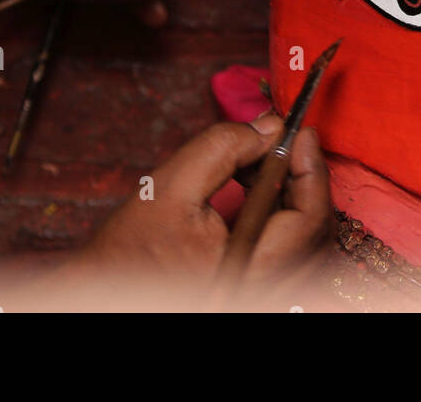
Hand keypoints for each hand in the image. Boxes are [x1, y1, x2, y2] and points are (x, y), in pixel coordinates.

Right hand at [52, 116, 333, 310]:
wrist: (105, 293)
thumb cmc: (129, 252)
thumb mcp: (168, 187)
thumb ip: (222, 149)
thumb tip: (269, 127)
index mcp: (250, 269)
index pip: (310, 218)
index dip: (311, 168)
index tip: (298, 132)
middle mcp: (267, 286)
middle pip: (315, 227)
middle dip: (304, 175)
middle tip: (282, 139)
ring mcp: (264, 289)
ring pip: (306, 237)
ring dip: (293, 190)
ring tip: (260, 158)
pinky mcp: (257, 285)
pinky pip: (288, 246)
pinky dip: (281, 209)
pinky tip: (254, 185)